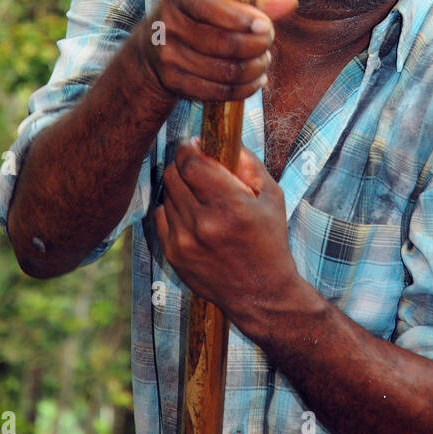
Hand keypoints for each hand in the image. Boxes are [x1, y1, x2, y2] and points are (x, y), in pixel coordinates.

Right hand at [140, 0, 296, 105]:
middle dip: (256, 45)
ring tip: (264, 59)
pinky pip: (217, 92)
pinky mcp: (174, 82)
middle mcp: (169, 24)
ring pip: (224, 71)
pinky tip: (256, 78)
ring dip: (254, 68)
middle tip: (268, 41)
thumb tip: (290, 3)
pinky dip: (245, 88)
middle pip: (222, 43)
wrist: (155, 42)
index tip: (265, 25)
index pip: (210, 6)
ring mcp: (168, 56)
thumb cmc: (200, 12)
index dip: (242, 19)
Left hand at [153, 137, 302, 334]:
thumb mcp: (272, 197)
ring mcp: (184, 241)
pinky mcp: (173, 255)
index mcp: (231, 206)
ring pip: (166, 194)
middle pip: (173, 175)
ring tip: (200, 195)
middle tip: (196, 166)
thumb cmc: (269, 241)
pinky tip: (192, 214)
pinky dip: (173, 209)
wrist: (261, 292)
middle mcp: (203, 223)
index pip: (191, 163)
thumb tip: (222, 140)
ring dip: (180, 188)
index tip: (196, 144)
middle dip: (183, 164)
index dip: (190, 148)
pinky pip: (160, 215)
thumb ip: (248, 163)